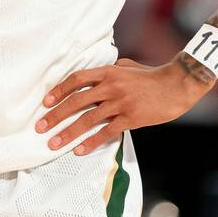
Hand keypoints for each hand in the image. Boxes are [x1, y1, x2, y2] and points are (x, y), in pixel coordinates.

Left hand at [36, 56, 212, 155]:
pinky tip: (79, 150)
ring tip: (54, 144)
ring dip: (68, 133)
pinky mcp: (131, 118)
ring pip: (88, 120)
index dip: (59, 91)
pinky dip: (91, 142)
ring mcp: (120, 103)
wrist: (176, 85)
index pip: (76, 80)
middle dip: (56, 116)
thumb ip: (111, 69)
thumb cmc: (152, 75)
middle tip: (41, 127)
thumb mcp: (128, 66)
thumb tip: (97, 74)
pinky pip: (106, 132)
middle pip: (76, 101)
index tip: (45, 103)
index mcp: (108, 72)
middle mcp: (111, 86)